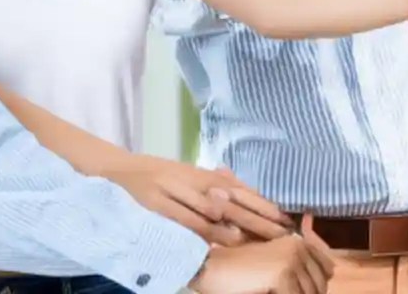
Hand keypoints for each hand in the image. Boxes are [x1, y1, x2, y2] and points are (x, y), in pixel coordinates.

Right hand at [103, 155, 291, 245]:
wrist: (122, 169)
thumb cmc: (162, 176)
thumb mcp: (191, 177)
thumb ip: (217, 184)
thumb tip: (249, 193)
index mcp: (205, 175)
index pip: (241, 190)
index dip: (264, 206)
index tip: (286, 220)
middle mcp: (194, 180)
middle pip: (233, 201)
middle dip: (258, 218)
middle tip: (280, 233)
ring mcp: (175, 190)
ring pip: (210, 211)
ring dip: (234, 226)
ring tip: (254, 238)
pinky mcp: (158, 202)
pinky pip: (184, 218)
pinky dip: (202, 226)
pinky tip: (216, 235)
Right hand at [189, 232, 335, 293]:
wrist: (209, 269)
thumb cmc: (236, 272)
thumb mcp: (271, 266)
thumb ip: (296, 268)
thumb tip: (326, 276)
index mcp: (297, 241)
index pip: (328, 269)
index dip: (318, 285)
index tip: (299, 287)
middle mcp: (298, 246)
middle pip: (320, 286)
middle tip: (279, 289)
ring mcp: (291, 259)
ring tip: (271, 291)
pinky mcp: (282, 275)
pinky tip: (266, 293)